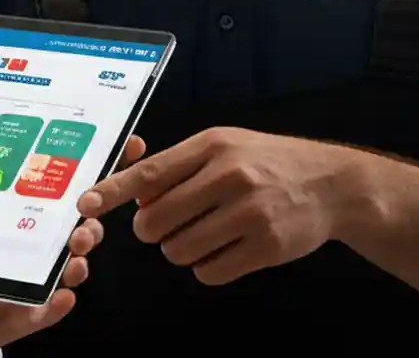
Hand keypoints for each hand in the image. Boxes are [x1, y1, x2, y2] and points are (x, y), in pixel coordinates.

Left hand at [0, 134, 147, 349]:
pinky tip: (61, 295)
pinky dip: (54, 306)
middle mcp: (27, 234)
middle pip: (77, 216)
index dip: (99, 157)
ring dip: (80, 253)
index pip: (61, 173)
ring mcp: (23, 274)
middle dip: (95, 207)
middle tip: (90, 201)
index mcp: (11, 198)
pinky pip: (40, 313)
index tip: (127, 141)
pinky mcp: (9, 316)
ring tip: (77, 246)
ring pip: (67, 263)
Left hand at [76, 127, 357, 285]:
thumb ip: (181, 166)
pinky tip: (227, 248)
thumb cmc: (268, 163)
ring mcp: (249, 212)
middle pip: (156, 220)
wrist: (333, 184)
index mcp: (213, 146)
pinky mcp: (266, 246)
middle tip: (171, 224)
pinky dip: (208, 267)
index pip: (150, 172)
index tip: (85, 204)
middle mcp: (230, 175)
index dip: (113, 191)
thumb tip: (136, 196)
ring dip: (182, 249)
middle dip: (153, 230)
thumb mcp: (226, 146)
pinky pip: (209, 272)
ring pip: (179, 250)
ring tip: (208, 232)